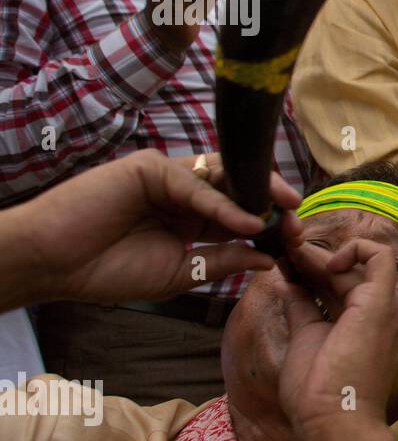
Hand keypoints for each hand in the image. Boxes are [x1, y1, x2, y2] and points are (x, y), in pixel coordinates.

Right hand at [8, 149, 301, 307]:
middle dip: (271, 203)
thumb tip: (267, 258)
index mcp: (191, 218)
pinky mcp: (149, 167)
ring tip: (285, 211)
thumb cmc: (108, 271)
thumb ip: (222, 261)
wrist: (55, 265)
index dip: (267, 223)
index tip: (294, 239)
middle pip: (238, 189)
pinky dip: (222, 204)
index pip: (239, 213)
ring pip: (222, 179)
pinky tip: (246, 220)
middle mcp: (182, 192)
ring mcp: (167, 177)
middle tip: (298, 219)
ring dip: (257, 194)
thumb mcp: (180, 273)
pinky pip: (194, 185)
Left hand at [277, 238, 397, 433]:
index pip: (336, 283)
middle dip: (310, 254)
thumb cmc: (317, 394)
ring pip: (359, 260)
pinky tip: (326, 261)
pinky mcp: (380, 301)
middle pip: (344, 270)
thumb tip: (290, 282)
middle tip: (280, 243)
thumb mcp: (304, 339)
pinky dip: (357, 247)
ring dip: (323, 249)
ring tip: (291, 246)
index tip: (282, 260)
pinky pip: (381, 257)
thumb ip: (302, 309)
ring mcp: (382, 306)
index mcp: (359, 323)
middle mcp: (377, 311)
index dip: (309, 267)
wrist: (333, 419)